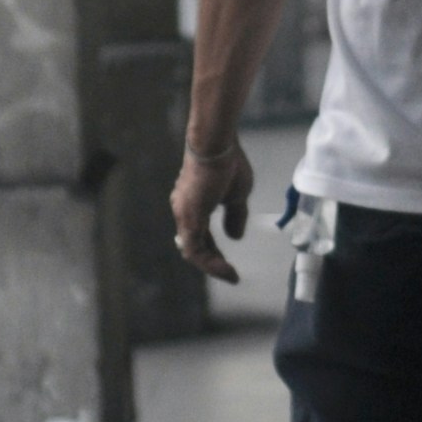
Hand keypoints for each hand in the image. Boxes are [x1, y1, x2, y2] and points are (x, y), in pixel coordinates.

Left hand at [171, 139, 252, 282]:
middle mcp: (184, 211)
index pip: (200, 236)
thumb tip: (234, 237)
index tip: (229, 264)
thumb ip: (235, 216)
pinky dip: (210, 263)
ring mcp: (184, 215)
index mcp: (193, 205)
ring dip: (212, 266)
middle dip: (212, 261)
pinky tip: (226, 269)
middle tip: (229, 272)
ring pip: (193, 251)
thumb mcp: (237, 195)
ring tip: (230, 275)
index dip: (214, 252)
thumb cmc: (227, 163)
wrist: (217, 145)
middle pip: (195, 246)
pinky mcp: (189, 219)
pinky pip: (195, 250)